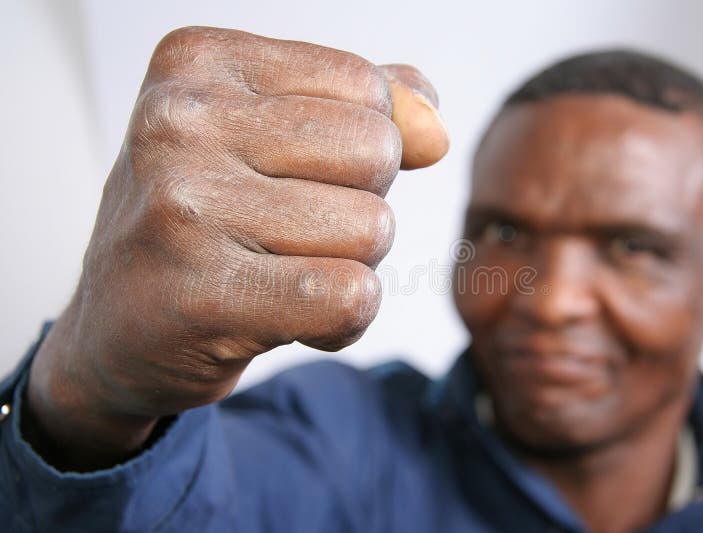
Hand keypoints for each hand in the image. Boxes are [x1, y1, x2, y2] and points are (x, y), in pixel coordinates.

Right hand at [23, 27, 447, 468]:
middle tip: (292, 232)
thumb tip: (435, 129)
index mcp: (198, 63)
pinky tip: (290, 319)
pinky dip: (343, 321)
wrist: (119, 324)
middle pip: (376, 152)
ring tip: (280, 274)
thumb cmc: (204, 220)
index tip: (295, 177)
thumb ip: (367, 111)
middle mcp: (179, 123)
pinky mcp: (200, 296)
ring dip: (350, 266)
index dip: (363, 147)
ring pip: (371, 230)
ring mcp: (183, 209)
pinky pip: (350, 297)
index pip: (366, 88)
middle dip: (361, 203)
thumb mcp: (270, 137)